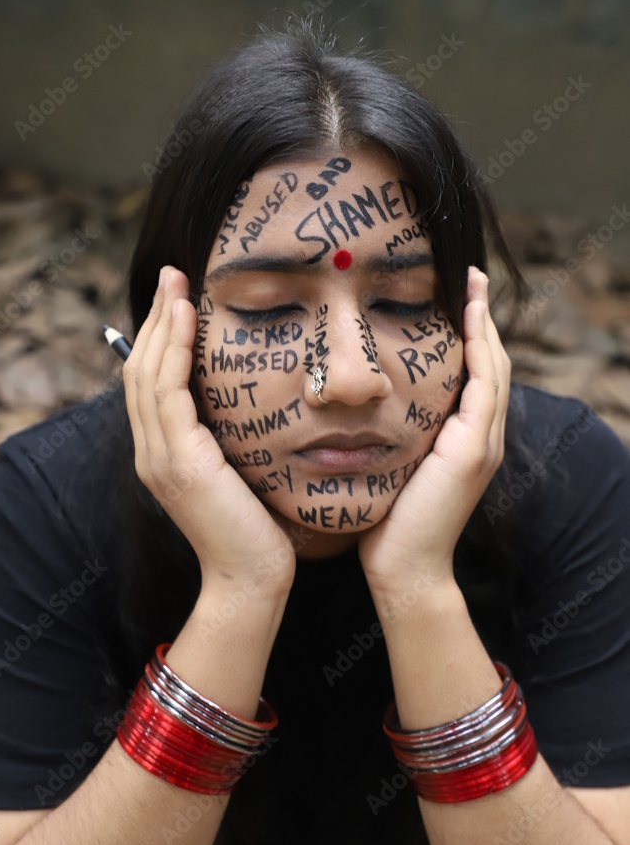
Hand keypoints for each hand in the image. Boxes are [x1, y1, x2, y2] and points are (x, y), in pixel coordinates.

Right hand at [122, 266, 296, 594]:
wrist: (253, 579)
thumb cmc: (258, 530)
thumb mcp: (239, 473)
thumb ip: (230, 439)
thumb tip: (250, 402)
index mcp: (163, 455)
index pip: (151, 384)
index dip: (160, 338)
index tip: (178, 299)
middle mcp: (151, 453)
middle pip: (141, 370)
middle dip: (157, 319)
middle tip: (172, 276)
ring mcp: (159, 458)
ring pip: (149, 374)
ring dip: (163, 324)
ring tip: (177, 284)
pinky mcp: (179, 462)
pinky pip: (169, 392)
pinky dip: (175, 351)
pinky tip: (189, 320)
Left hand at [358, 267, 510, 597]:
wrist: (402, 570)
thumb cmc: (386, 524)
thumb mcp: (389, 468)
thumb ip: (387, 435)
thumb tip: (352, 407)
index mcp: (462, 440)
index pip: (471, 374)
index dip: (467, 333)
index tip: (452, 296)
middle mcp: (480, 436)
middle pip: (490, 361)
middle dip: (480, 316)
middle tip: (467, 274)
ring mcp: (482, 442)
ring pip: (493, 365)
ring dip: (483, 320)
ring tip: (471, 281)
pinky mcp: (472, 448)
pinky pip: (483, 383)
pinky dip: (479, 346)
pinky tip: (466, 314)